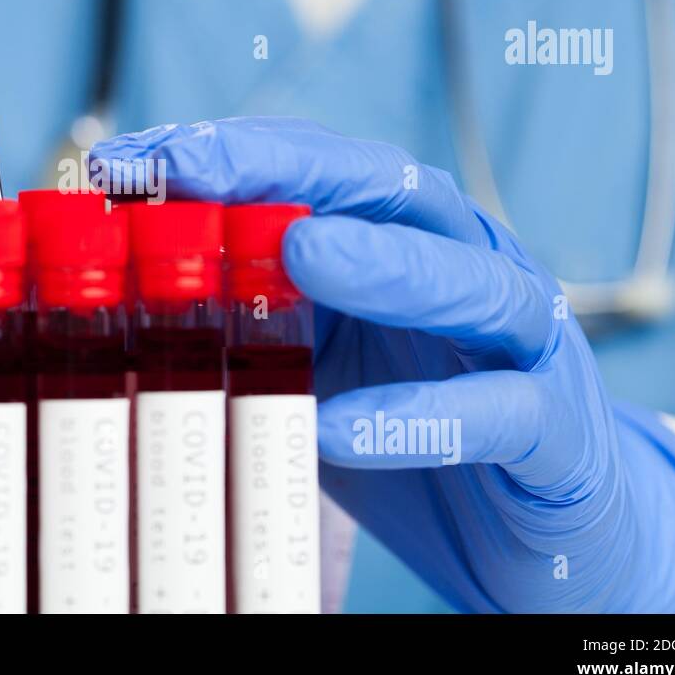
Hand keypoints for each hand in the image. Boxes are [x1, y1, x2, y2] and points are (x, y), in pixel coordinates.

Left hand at [92, 117, 674, 611]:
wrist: (538, 521)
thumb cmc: (408, 417)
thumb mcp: (315, 355)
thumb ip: (250, 312)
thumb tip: (119, 285)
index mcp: (401, 237)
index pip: (314, 168)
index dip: (224, 154)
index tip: (125, 162)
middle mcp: (466, 263)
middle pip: (391, 190)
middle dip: (290, 171)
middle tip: (197, 169)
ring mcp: (522, 341)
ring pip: (470, 281)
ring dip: (383, 264)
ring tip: (300, 252)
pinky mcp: (555, 430)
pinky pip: (496, 414)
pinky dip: (419, 418)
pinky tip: (339, 428)